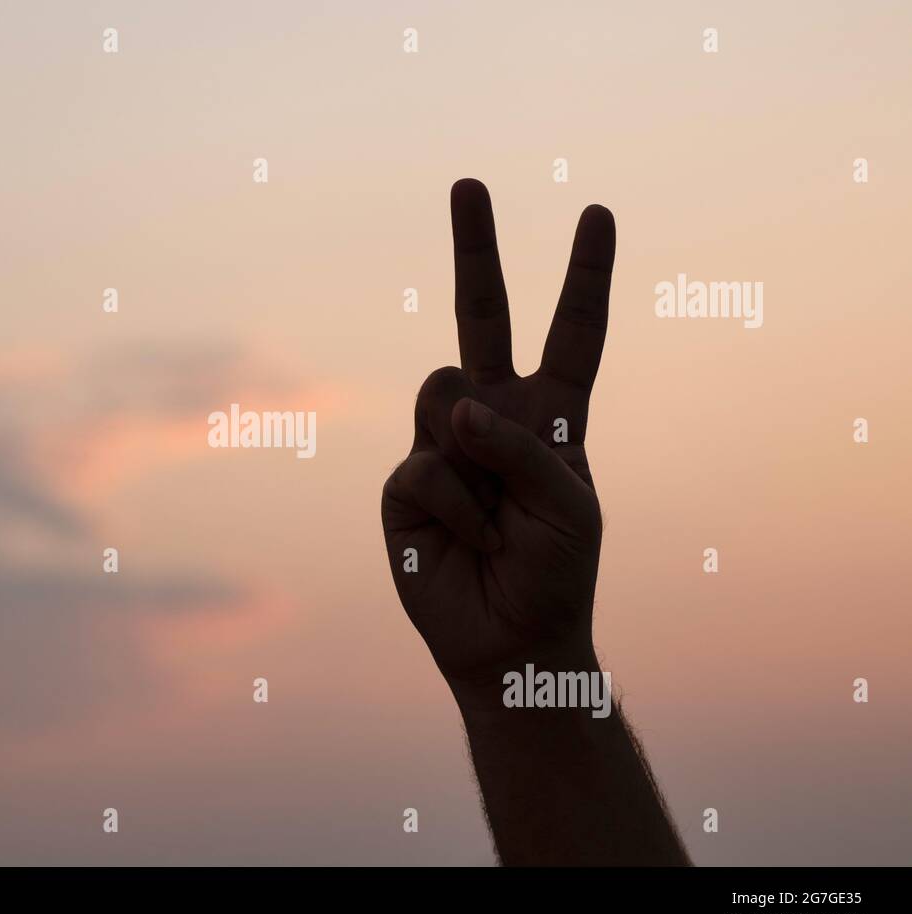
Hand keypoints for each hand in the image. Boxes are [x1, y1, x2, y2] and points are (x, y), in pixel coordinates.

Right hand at [382, 179, 614, 688]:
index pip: (571, 333)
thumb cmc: (556, 572)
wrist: (508, 642)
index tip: (596, 212)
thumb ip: (521, 443)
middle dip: (475, 247)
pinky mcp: (405, 482)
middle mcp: (494, 416)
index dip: (584, 276)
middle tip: (467, 182)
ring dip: (474, 453)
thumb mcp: (570, 503)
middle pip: (480, 316)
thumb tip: (454, 403)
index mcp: (552, 416)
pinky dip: (454, 505)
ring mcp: (443, 444)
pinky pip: (425, 462)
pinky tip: (464, 540)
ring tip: (491, 515)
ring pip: (442, 391)